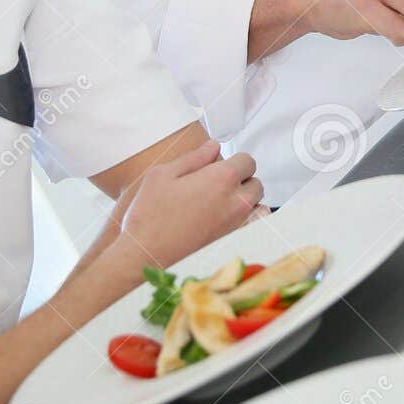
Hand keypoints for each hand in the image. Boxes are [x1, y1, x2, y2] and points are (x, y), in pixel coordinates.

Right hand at [108, 139, 262, 276]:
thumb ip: (193, 157)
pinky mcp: (233, 242)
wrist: (145, 256)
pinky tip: (228, 220)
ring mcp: (238, 224)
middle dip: (240, 179)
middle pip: (255, 182)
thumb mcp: (163, 175)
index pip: (247, 160)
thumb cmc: (149, 215)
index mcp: (222, 179)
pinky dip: (248, 220)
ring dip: (246, 200)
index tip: (217, 167)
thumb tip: (213, 147)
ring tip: (221, 203)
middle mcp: (236, 201)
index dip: (232, 160)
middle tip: (215, 185)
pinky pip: (254, 226)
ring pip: (258, 204)